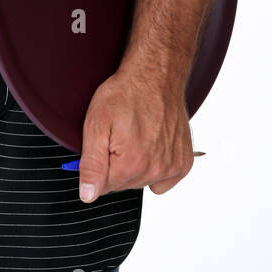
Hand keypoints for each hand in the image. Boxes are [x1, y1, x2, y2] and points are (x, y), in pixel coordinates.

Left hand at [77, 64, 194, 202]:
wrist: (155, 75)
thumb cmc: (125, 94)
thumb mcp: (96, 124)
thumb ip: (91, 165)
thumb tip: (88, 195)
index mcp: (131, 164)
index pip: (103, 187)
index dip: (98, 164)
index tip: (104, 143)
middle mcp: (155, 170)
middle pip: (124, 185)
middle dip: (116, 165)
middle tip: (119, 136)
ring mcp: (172, 167)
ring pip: (143, 182)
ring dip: (136, 165)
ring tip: (136, 136)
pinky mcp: (184, 162)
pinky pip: (165, 180)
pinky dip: (157, 166)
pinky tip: (152, 145)